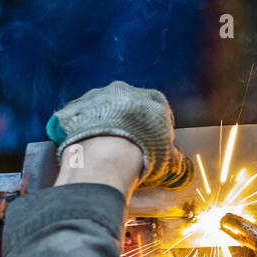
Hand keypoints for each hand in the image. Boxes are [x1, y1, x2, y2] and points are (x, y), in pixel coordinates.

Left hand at [47, 81, 192, 190]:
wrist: (106, 157)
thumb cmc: (143, 156)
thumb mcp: (169, 161)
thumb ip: (176, 159)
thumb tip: (181, 166)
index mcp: (154, 99)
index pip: (158, 110)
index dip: (154, 129)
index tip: (150, 143)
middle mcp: (126, 90)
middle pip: (127, 106)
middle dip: (126, 123)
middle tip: (124, 146)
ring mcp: (98, 96)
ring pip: (102, 108)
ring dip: (102, 123)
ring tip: (102, 148)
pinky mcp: (76, 106)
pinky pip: (79, 116)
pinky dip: (80, 128)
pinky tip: (84, 146)